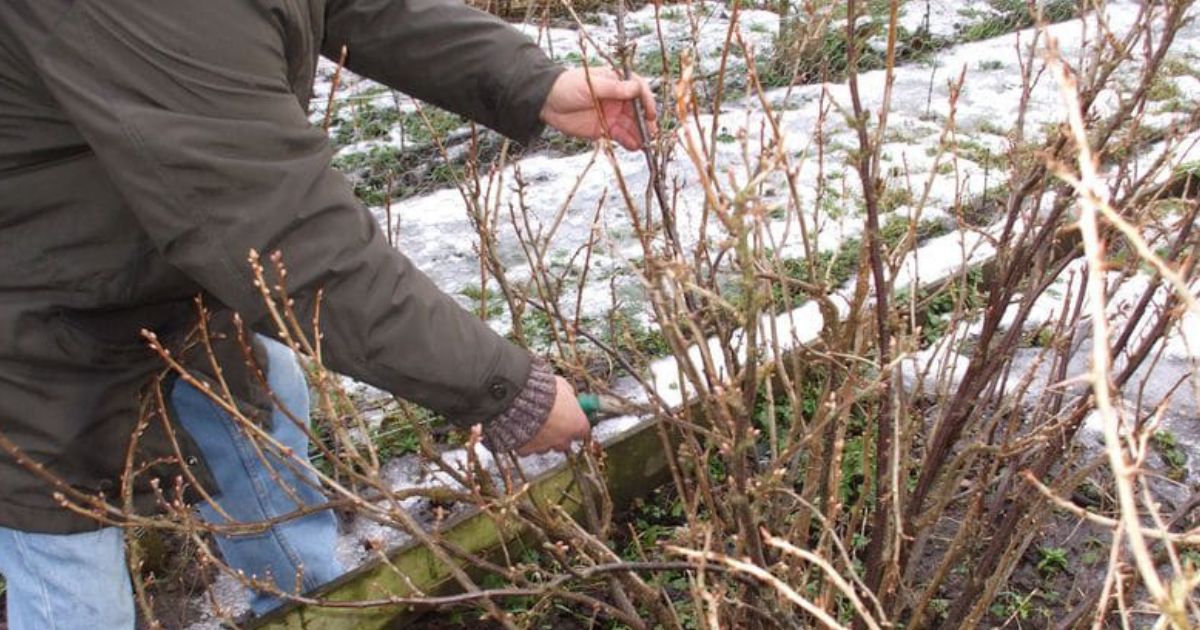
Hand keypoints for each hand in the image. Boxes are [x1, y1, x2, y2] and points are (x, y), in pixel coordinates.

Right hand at [516, 376, 590, 455]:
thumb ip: (569, 394)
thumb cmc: (542, 391)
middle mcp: (563, 439)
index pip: (584, 431)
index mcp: (577, 424)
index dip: (577, 424)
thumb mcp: (562, 385)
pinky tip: (522, 429)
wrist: (517, 400)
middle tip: (553, 423)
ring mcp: (545, 446)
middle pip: (566, 443)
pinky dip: (526, 441)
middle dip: (560, 434)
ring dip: (543, 438)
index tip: (573, 419)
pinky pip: (528, 448)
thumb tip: (570, 395)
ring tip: (535, 424)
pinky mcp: (526, 449)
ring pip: (546, 447)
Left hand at [539, 67, 657, 150]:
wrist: (546, 102)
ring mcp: (613, 114)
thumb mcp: (590, 84)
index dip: (646, 101)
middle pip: (638, 110)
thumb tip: (636, 87)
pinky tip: (634, 147)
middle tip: (651, 133)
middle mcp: (618, 99)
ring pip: (632, 125)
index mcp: (616, 82)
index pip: (638, 90)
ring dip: (640, 134)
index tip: (650, 112)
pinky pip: (621, 136)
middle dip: (646, 121)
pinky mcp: (605, 129)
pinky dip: (629, 142)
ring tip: (645, 144)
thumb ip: (613, 89)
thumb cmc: (567, 86)